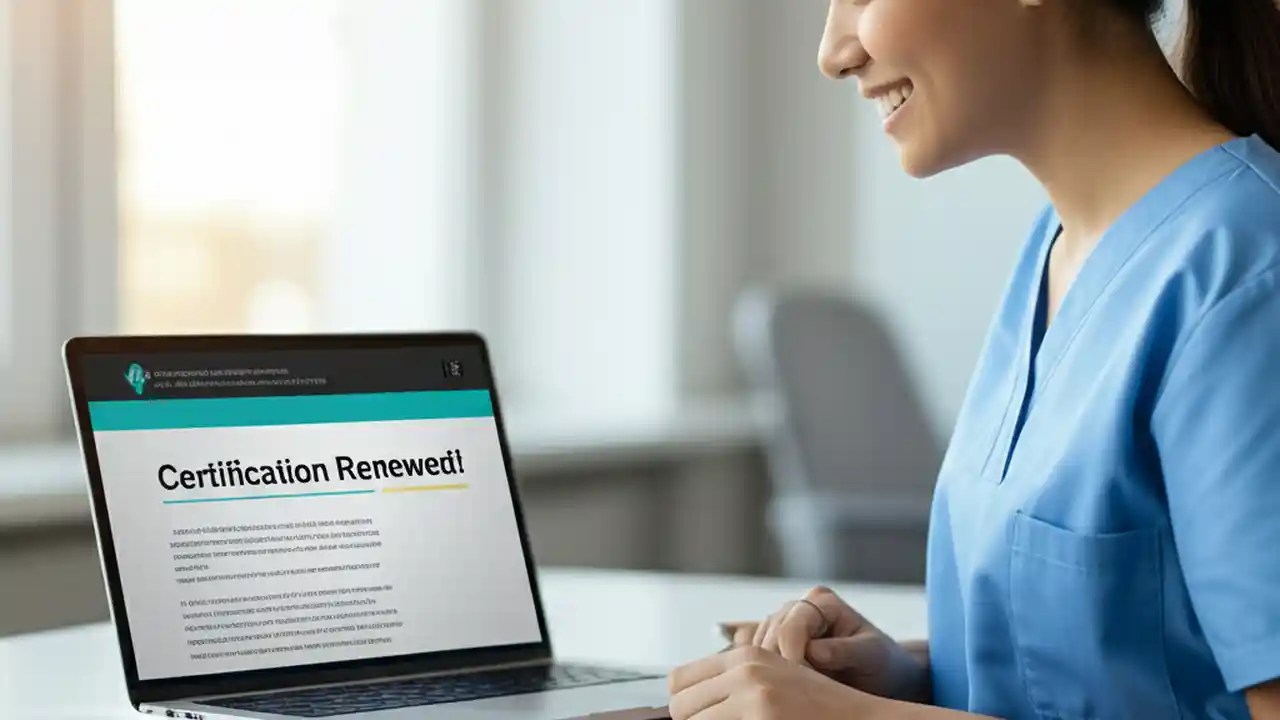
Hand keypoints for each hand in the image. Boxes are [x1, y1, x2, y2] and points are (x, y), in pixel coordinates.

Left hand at [668, 645, 878, 719]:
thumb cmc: (816, 707)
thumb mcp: (773, 678)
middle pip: (680, 707)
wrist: (861, 719)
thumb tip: (678, 695)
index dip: (685, 707)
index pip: (678, 682)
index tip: (703, 718)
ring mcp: (755, 699)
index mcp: (745, 656)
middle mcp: (746, 671)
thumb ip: (733, 679)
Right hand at [744, 585, 929, 701]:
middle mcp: (798, 606)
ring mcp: (783, 622)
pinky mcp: (774, 642)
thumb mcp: (871, 655)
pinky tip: (780, 684)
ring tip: (793, 689)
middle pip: (770, 634)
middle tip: (796, 692)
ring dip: (769, 668)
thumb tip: (814, 651)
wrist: (881, 674)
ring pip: (758, 644)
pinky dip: (762, 669)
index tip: (801, 681)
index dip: (791, 654)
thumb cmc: (881, 662)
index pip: (792, 625)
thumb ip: (845, 650)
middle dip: (779, 664)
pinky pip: (755, 654)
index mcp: (823, 601)